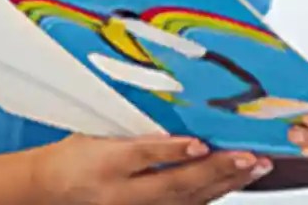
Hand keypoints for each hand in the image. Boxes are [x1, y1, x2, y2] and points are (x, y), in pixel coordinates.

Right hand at [35, 133, 272, 203]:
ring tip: (256, 166)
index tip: (199, 143)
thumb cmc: (76, 154)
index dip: (173, 150)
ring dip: (226, 183)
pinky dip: (215, 193)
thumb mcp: (96, 132)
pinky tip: (238, 181)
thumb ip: (133, 127)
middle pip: (175, 183)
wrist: (52, 189)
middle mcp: (124, 193)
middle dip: (217, 170)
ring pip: (188, 200)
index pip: (143, 155)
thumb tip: (174, 112)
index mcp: (107, 163)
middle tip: (248, 156)